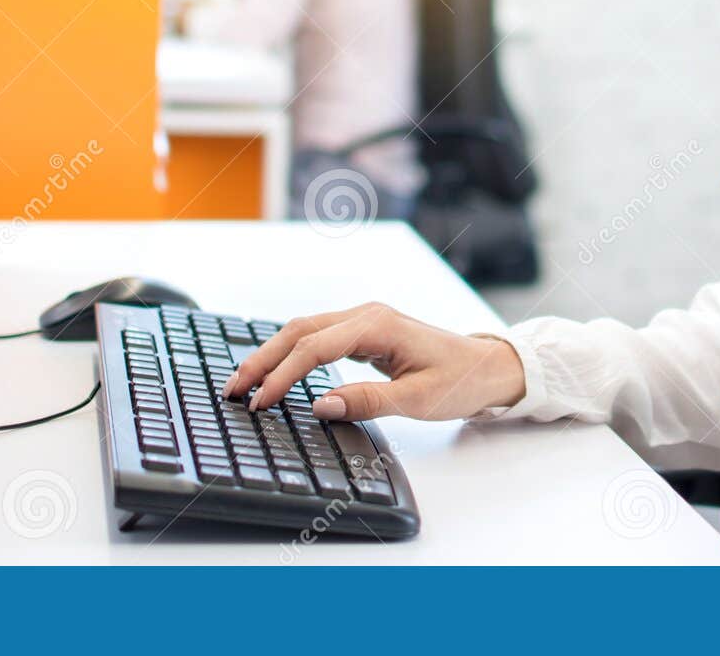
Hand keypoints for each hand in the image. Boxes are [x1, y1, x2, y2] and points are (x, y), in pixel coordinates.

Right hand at [222, 302, 526, 420]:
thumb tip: (319, 405)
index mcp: (378, 325)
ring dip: (272, 354)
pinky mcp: (364, 333)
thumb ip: (367, 401)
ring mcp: (364, 320)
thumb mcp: (417, 400)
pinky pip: (318, 337)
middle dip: (262, 359)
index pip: (314, 348)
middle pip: (299, 331)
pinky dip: (291, 353)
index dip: (282, 375)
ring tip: (243, 382)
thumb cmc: (459, 381)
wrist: (487, 367)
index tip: (260, 402)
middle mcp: (366, 315)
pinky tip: (275, 372)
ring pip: (304, 331)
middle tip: (232, 389)